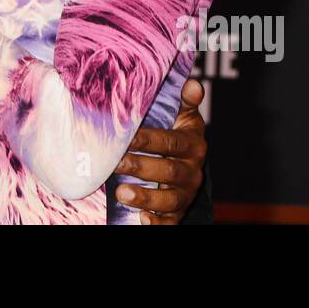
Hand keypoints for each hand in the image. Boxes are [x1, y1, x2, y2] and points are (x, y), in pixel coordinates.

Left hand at [111, 78, 206, 224]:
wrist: (187, 162)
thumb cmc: (177, 133)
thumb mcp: (183, 115)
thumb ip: (184, 100)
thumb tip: (192, 84)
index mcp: (193, 144)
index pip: (171, 142)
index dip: (149, 140)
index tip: (126, 137)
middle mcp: (192, 171)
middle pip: (169, 172)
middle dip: (141, 168)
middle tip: (115, 163)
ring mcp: (186, 193)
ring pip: (170, 200)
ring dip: (146, 198)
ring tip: (121, 193)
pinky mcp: (178, 212)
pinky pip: (171, 221)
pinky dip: (157, 223)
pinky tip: (142, 220)